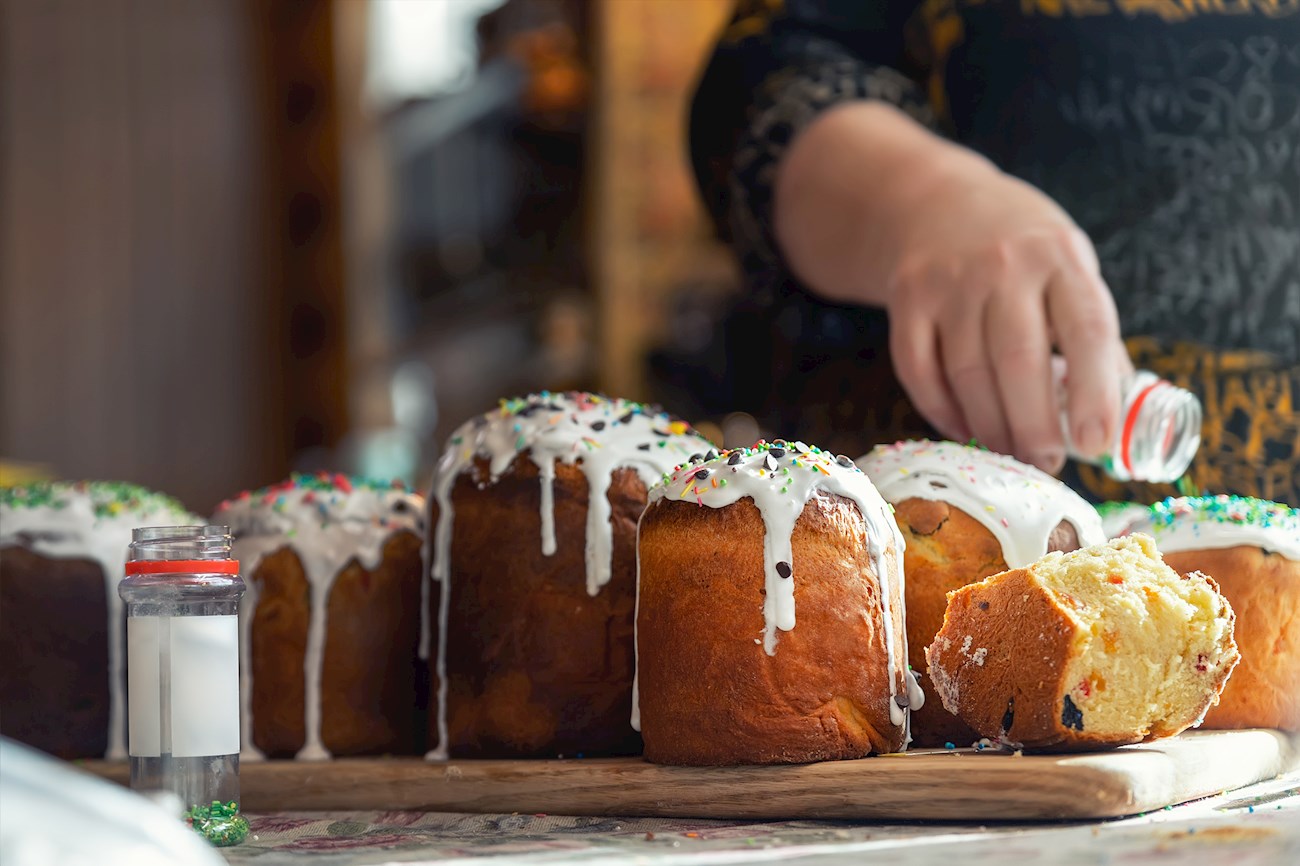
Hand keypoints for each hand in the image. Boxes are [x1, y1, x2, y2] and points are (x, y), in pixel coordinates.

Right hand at [884, 167, 1126, 471]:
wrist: (935, 203)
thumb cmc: (1020, 248)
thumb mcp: (1068, 265)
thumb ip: (1088, 332)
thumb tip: (1118, 415)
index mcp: (1060, 256)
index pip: (1085, 329)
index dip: (1095, 391)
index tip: (1096, 443)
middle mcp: (1004, 264)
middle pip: (1018, 361)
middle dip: (1035, 425)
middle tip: (1047, 464)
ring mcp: (949, 281)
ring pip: (967, 373)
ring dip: (990, 426)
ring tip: (1011, 455)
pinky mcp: (906, 298)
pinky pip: (919, 370)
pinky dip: (941, 410)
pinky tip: (964, 429)